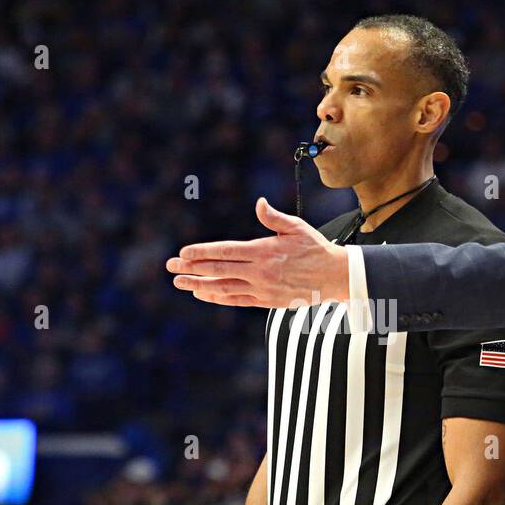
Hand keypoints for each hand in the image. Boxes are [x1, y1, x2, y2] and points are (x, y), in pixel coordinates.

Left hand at [166, 198, 350, 307]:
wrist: (335, 277)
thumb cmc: (315, 248)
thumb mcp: (296, 227)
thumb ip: (273, 217)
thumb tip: (259, 203)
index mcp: (264, 251)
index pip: (225, 251)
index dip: (202, 252)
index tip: (183, 253)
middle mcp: (259, 272)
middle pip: (218, 270)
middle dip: (191, 268)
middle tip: (170, 267)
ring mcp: (262, 289)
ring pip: (223, 288)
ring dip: (199, 285)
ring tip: (180, 282)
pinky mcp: (266, 301)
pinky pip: (236, 300)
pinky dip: (217, 297)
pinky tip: (203, 293)